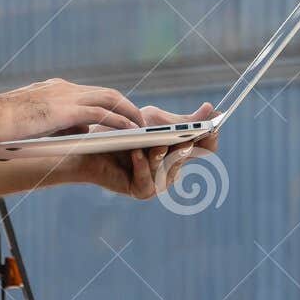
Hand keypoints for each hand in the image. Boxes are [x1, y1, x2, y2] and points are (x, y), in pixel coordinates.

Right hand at [0, 78, 144, 140]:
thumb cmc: (2, 122)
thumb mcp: (34, 120)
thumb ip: (57, 122)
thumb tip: (79, 130)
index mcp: (55, 89)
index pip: (90, 94)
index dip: (109, 105)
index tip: (120, 115)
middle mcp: (64, 88)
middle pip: (106, 93)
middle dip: (126, 106)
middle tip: (139, 121)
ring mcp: (66, 97)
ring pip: (110, 99)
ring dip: (129, 112)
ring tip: (142, 127)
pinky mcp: (66, 110)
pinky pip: (102, 114)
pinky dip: (119, 121)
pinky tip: (130, 131)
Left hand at [76, 102, 218, 198]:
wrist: (89, 146)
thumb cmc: (120, 131)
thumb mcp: (152, 120)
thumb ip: (180, 119)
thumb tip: (210, 109)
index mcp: (180, 149)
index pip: (206, 147)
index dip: (210, 138)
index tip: (210, 126)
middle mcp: (173, 167)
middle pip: (188, 158)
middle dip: (185, 148)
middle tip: (186, 138)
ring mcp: (159, 181)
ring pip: (169, 171)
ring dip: (160, 157)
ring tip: (156, 145)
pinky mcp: (141, 191)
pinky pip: (147, 182)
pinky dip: (142, 167)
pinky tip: (137, 154)